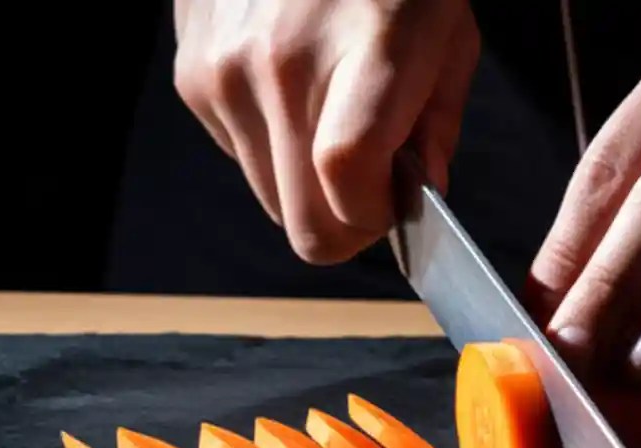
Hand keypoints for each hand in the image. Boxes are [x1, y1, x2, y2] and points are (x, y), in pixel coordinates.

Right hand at [173, 0, 479, 263]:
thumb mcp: (448, 35)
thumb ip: (436, 126)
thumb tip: (415, 199)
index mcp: (367, 46)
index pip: (346, 176)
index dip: (370, 218)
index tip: (389, 209)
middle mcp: (282, 63)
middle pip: (302, 218)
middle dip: (342, 219)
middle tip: (367, 181)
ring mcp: (226, 70)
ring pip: (270, 197)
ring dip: (305, 180)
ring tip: (328, 111)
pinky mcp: (193, 75)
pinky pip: (238, 154)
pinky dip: (270, 142)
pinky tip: (290, 85)